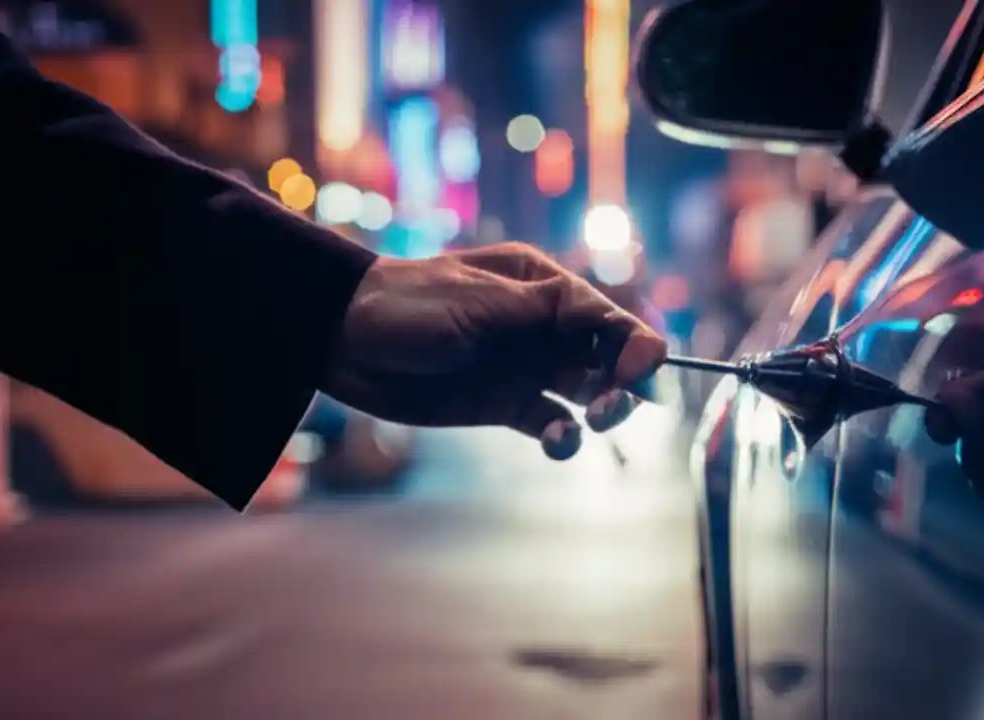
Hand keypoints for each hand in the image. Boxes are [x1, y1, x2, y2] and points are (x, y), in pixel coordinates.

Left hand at [322, 243, 666, 459]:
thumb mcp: (475, 300)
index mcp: (542, 288)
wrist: (343, 340)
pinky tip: (557, 441)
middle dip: (625, 381)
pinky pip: (553, 424)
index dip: (633, 344)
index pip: (606, 316)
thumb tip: (604, 316)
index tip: (640, 372)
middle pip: (609, 357)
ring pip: (588, 394)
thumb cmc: (406, 304)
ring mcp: (527, 369)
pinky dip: (565, 437)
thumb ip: (542, 310)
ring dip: (602, 411)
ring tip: (592, 423)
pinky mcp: (507, 406)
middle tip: (610, 406)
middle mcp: (544, 328)